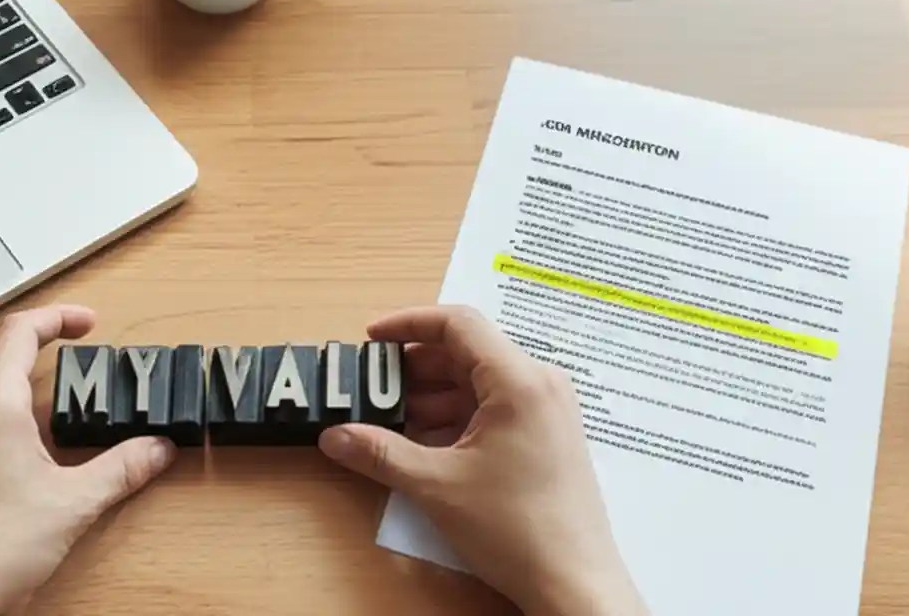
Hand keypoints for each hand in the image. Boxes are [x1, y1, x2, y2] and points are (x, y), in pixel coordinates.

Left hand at [0, 305, 176, 615]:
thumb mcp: (74, 502)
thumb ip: (122, 468)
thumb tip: (155, 450)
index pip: (21, 330)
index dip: (59, 317)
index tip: (86, 322)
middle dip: (37, 349)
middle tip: (70, 360)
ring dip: (8, 381)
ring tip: (40, 403)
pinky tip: (11, 447)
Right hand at [319, 306, 646, 615]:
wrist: (574, 584)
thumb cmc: (517, 530)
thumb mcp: (437, 486)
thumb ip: (380, 454)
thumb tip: (334, 436)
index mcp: (519, 381)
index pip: (458, 324)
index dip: (408, 323)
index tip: (371, 338)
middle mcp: (539, 385)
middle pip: (466, 352)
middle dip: (413, 368)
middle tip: (371, 388)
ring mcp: (546, 411)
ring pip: (477, 384)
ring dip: (431, 397)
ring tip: (388, 422)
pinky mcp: (545, 436)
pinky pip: (493, 409)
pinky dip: (455, 418)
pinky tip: (422, 445)